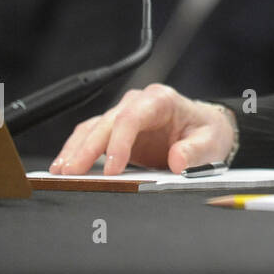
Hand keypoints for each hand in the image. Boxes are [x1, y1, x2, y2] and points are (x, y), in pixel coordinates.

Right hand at [49, 84, 234, 174]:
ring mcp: (125, 114)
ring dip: (76, 149)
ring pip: (93, 127)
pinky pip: (91, 136)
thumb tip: (177, 161)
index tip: (112, 168)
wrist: (206, 128)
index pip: (132, 118)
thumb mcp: (210, 142)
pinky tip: (65, 166)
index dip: (118, 142)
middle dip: (88, 148)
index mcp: (161, 100)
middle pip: (107, 122)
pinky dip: (77, 150)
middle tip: (73, 172)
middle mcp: (139, 103)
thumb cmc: (207, 132)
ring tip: (62, 171)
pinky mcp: (116, 130)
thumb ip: (195, 151)